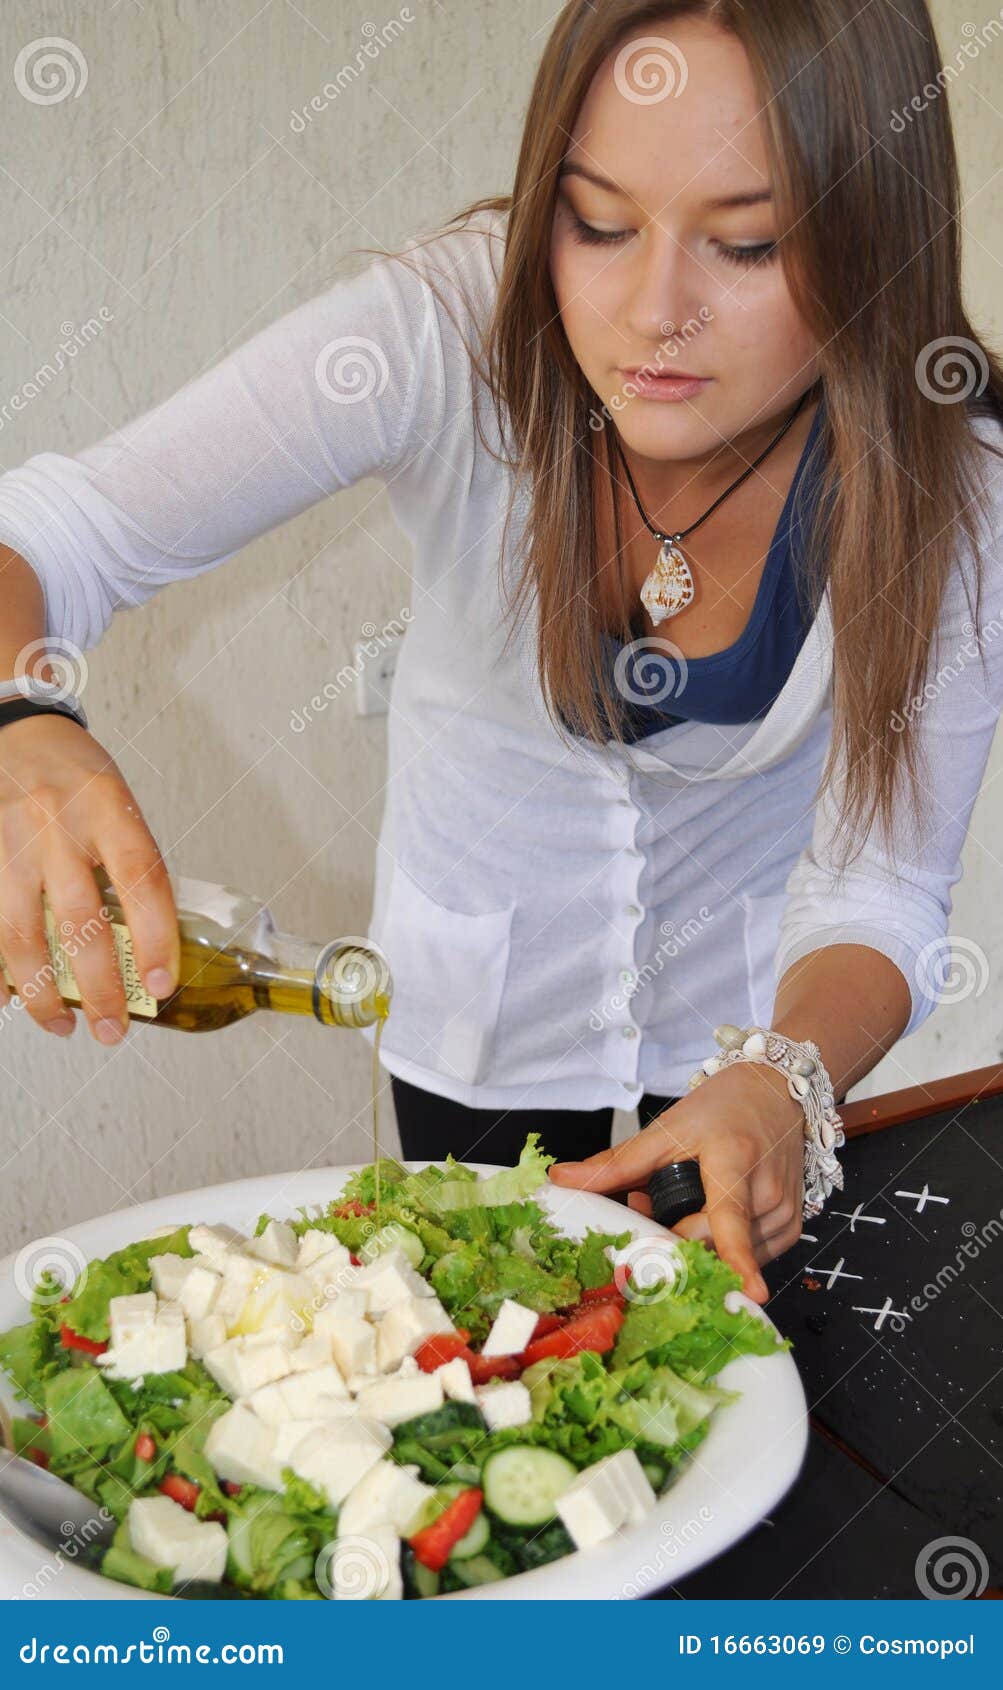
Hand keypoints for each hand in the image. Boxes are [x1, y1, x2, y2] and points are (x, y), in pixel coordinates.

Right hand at [0, 713, 178, 1042]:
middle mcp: (56, 825)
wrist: (13, 730)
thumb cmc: (72, 772)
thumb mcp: (116, 803)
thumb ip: (128, 865)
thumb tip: (145, 941)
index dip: (155, 938)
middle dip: (99, 988)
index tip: (161, 984)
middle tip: (113, 1029)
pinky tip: (7, 997)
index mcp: (108, 809)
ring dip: (41, 993)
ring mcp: (8, 843)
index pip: (142, 881)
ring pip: (19, 935)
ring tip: (60, 1025)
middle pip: (79, 921)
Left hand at [548, 1060, 806, 1303]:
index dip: (739, 1259)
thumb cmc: (722, 1108)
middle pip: (708, 1245)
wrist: (777, 1091)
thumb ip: (616, 1163)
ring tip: (686, 1198)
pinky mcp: (793, 1232)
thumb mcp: (667, 1129)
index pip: (733, 1220)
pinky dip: (721, 1243)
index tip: (752, 1293)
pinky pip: (746, 1254)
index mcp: (735, 1162)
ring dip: (695, 1241)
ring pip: (725, 1256)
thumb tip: (560, 1180)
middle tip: (645, 1199)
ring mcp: (785, 1217)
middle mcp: (768, 1196)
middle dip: (669, 1235)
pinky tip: (709, 1212)